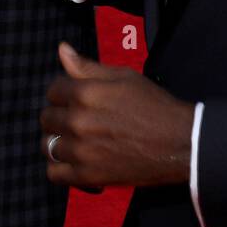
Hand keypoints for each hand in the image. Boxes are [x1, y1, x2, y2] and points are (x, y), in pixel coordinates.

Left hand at [40, 42, 194, 187]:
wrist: (180, 142)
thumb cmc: (153, 105)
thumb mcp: (123, 77)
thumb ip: (88, 67)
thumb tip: (62, 50)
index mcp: (86, 93)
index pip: (53, 91)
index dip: (63, 93)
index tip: (75, 100)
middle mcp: (78, 121)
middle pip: (47, 118)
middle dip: (59, 116)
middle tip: (78, 120)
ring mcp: (81, 151)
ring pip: (47, 146)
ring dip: (58, 142)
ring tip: (76, 141)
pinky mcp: (88, 176)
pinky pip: (54, 173)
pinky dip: (60, 168)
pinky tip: (74, 161)